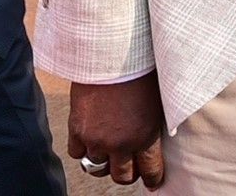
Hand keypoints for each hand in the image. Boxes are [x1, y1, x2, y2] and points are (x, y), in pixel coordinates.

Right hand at [68, 73, 165, 188]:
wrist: (113, 54)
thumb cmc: (143, 72)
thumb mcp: (159, 102)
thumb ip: (153, 126)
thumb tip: (154, 141)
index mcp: (146, 137)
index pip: (150, 171)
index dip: (153, 179)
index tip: (153, 182)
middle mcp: (120, 143)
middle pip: (122, 176)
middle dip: (128, 173)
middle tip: (131, 165)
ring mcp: (96, 139)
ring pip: (97, 168)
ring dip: (104, 163)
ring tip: (109, 153)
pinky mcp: (76, 130)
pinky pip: (77, 154)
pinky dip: (83, 150)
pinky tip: (90, 140)